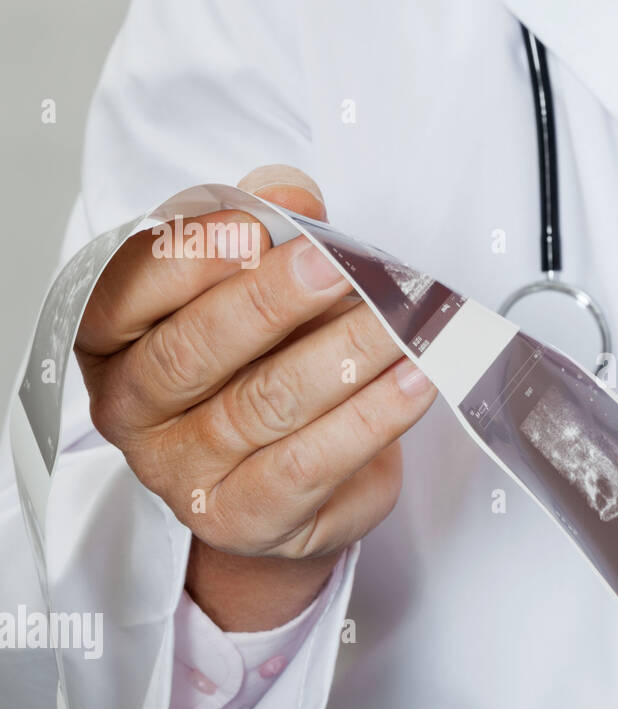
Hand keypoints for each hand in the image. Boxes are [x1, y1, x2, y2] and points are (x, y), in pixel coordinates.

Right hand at [75, 164, 437, 629]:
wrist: (286, 486)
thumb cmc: (259, 368)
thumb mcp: (254, 288)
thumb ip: (264, 231)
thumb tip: (289, 192)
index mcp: (111, 337)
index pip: (129, 288)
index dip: (193, 255)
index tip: (257, 228)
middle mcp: (131, 407)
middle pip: (194, 348)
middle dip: (272, 301)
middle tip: (337, 267)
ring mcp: (182, 471)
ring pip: (265, 402)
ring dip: (343, 352)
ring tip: (402, 320)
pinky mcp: (244, 516)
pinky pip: (310, 463)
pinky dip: (371, 418)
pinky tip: (414, 380)